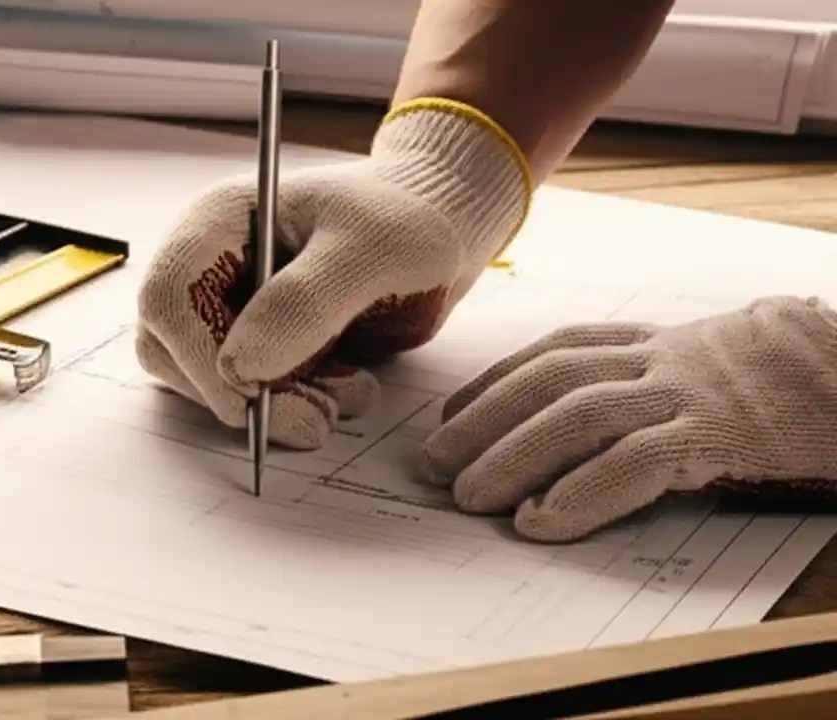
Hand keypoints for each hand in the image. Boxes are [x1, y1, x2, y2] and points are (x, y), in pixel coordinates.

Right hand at [136, 99, 529, 448]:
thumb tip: (240, 366)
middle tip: (316, 420)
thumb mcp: (370, 251)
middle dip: (241, 395)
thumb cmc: (408, 217)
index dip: (198, 355)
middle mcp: (212, 264)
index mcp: (220, 221)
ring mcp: (231, 306)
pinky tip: (349, 388)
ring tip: (351, 394)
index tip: (252, 399)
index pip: (169, 296)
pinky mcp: (259, 343)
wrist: (443, 227)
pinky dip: (294, 406)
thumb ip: (306, 301)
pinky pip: (249, 393)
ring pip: (210, 381)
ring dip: (274, 406)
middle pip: (175, 349)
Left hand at [417, 295, 836, 541]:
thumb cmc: (786, 378)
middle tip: (432, 463)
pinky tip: (542, 520)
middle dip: (483, 421)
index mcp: (655, 341)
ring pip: (579, 414)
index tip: (448, 417)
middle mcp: (661, 358)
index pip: (555, 351)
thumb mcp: (708, 363)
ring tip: (468, 496)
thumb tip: (572, 427)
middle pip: (550, 380)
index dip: (494, 383)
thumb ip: (647, 380)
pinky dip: (581, 493)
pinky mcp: (720, 433)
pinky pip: (636, 462)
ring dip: (512, 457)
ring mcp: (690, 391)